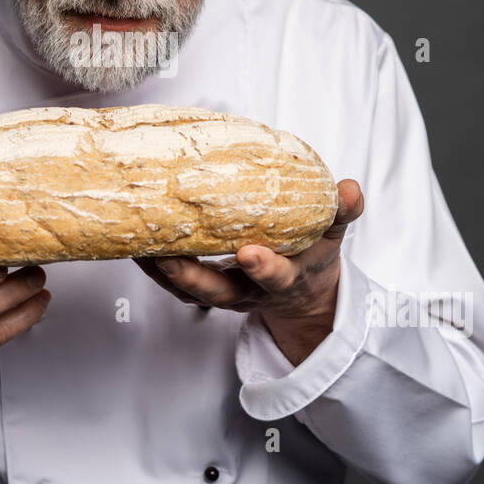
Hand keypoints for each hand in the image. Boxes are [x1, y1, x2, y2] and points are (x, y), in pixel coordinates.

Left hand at [134, 179, 363, 366]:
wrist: (301, 294)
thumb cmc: (311, 256)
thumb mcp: (333, 235)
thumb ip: (342, 212)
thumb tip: (350, 189)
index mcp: (284, 279)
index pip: (276, 278)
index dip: (263, 269)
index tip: (249, 254)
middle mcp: (249, 292)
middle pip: (218, 293)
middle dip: (194, 278)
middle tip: (169, 258)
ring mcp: (223, 294)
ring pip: (187, 291)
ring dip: (160, 272)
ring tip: (136, 247)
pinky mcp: (202, 290)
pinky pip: (173, 284)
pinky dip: (153, 268)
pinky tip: (133, 244)